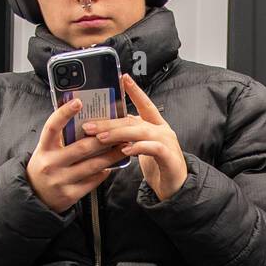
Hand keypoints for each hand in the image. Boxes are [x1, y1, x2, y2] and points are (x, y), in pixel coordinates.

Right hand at [26, 97, 127, 212]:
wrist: (36, 197)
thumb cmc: (45, 167)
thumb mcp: (46, 150)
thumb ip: (61, 137)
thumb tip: (82, 116)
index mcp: (44, 149)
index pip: (53, 127)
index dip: (64, 113)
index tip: (78, 102)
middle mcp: (50, 164)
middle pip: (81, 148)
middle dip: (104, 139)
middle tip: (120, 131)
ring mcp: (60, 180)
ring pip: (92, 166)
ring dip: (111, 156)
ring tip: (123, 147)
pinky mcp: (69, 195)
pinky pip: (92, 181)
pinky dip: (103, 172)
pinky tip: (110, 166)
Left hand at [83, 73, 187, 201]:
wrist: (176, 187)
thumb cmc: (158, 165)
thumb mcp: (142, 147)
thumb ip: (130, 136)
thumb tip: (109, 128)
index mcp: (156, 125)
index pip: (145, 104)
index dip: (135, 91)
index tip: (123, 78)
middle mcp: (162, 130)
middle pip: (134, 121)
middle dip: (110, 122)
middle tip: (90, 126)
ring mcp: (167, 142)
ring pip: (141, 132)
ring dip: (118, 134)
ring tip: (101, 138)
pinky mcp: (169, 157)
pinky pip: (153, 149)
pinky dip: (138, 148)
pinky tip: (125, 151)